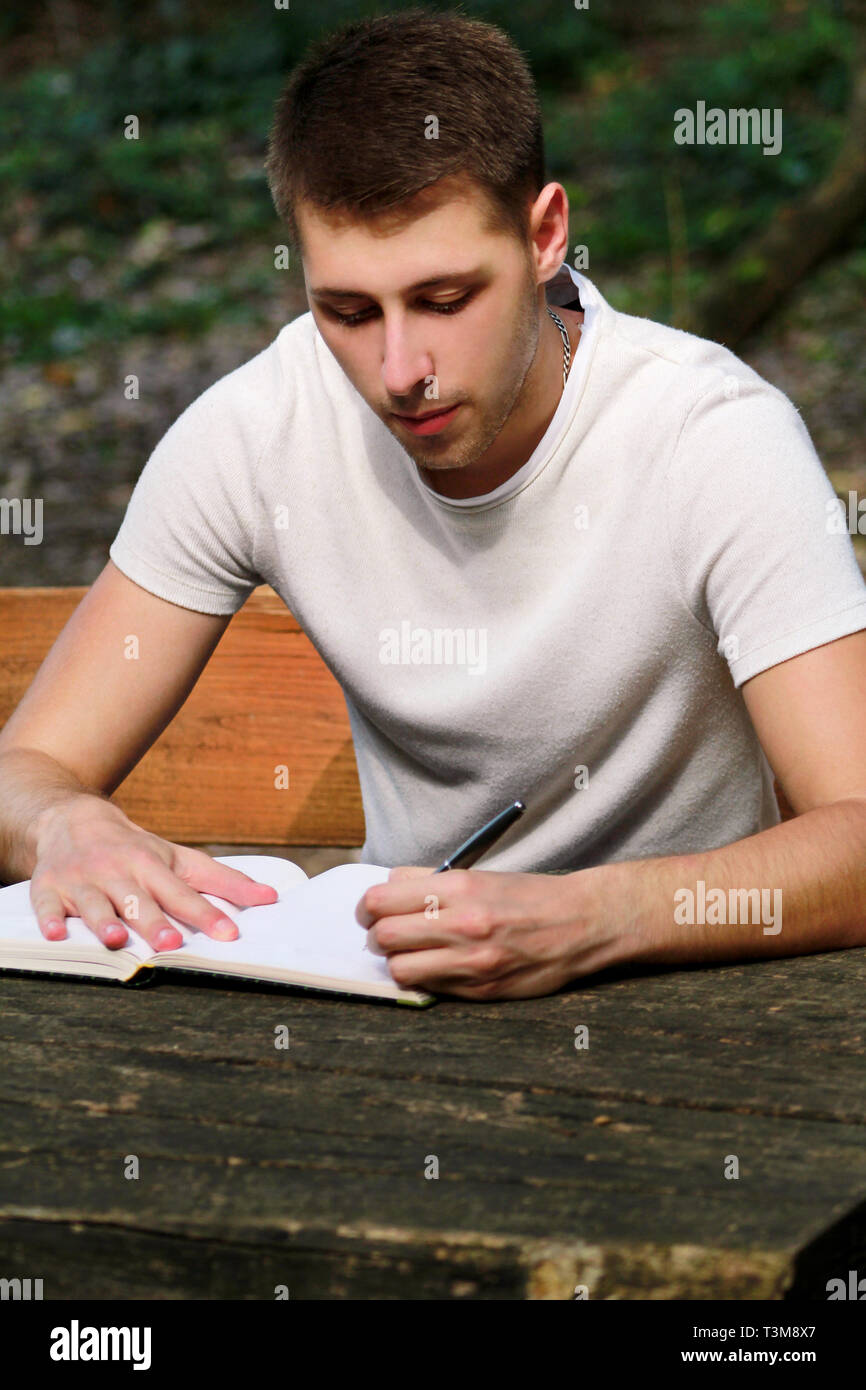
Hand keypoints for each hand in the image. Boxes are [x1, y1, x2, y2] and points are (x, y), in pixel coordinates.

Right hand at [29, 795, 277, 950]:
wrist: (72, 819)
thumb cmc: (135, 850)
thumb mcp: (179, 858)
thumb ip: (223, 881)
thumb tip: (271, 897)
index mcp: (152, 867)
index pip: (184, 894)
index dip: (206, 915)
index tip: (229, 934)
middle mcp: (118, 872)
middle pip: (139, 901)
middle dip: (155, 922)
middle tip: (172, 944)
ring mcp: (82, 880)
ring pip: (94, 904)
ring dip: (104, 921)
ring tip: (116, 939)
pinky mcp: (49, 888)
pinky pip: (47, 905)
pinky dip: (50, 920)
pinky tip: (56, 935)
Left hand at [355, 863, 625, 999]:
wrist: (581, 923)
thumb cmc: (528, 897)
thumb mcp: (479, 875)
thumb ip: (431, 882)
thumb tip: (386, 889)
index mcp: (459, 888)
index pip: (382, 898)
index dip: (368, 906)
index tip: (371, 909)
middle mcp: (462, 924)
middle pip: (383, 935)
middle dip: (376, 935)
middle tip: (384, 933)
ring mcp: (471, 961)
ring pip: (399, 969)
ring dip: (397, 961)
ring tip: (410, 953)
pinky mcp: (480, 990)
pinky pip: (429, 988)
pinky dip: (423, 978)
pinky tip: (435, 967)